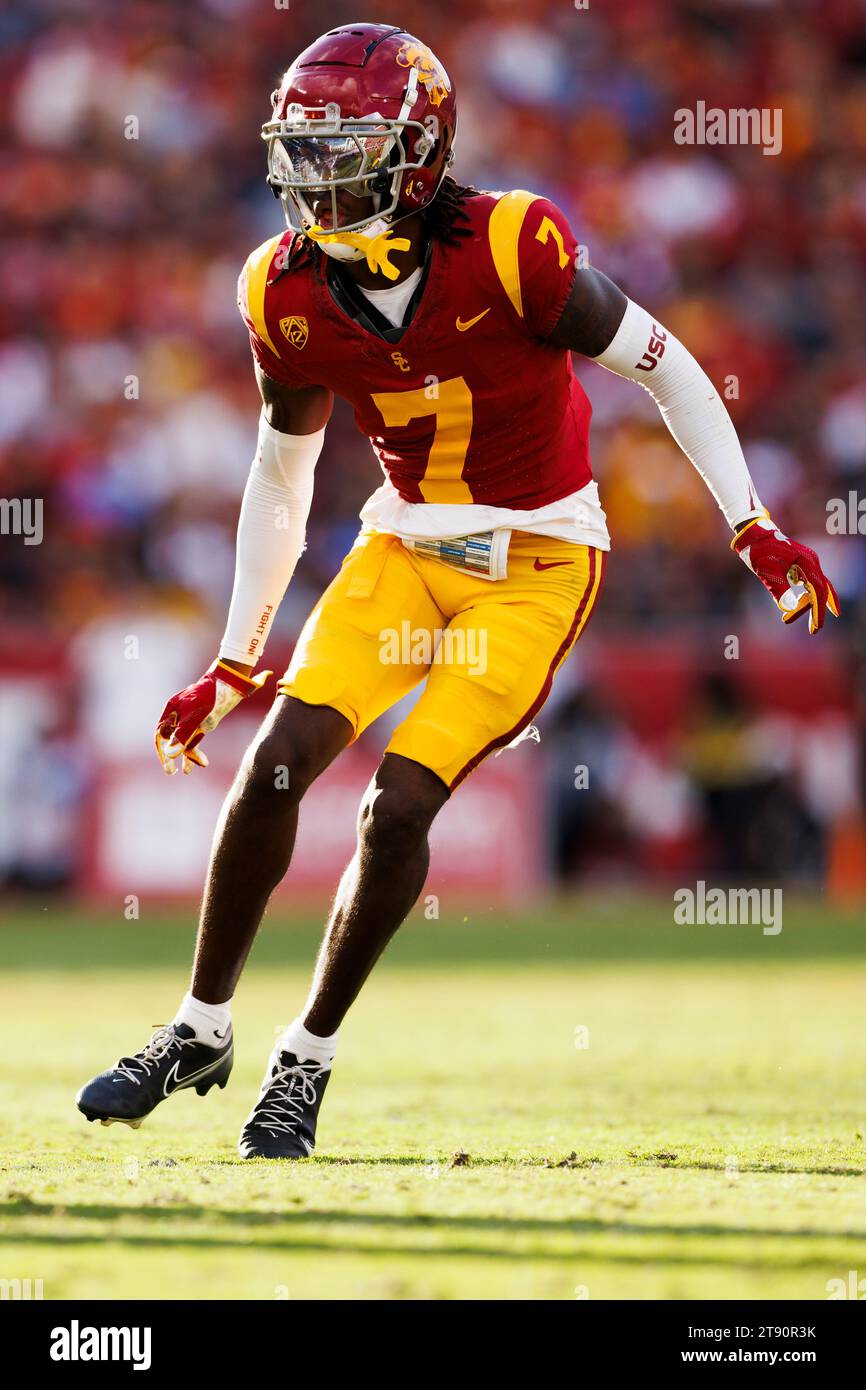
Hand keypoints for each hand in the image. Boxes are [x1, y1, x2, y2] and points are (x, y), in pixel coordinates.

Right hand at [155, 660, 270, 774]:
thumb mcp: (194, 717)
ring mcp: (190, 722)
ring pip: (184, 743)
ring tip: (186, 772)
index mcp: (171, 711)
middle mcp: (178, 717)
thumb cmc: (208, 697)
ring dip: (186, 757)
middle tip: (170, 771)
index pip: (160, 734)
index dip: (161, 750)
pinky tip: (203, 763)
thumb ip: (182, 735)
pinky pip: (195, 742)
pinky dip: (197, 753)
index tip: (167, 763)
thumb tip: (170, 754)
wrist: (228, 686)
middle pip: (170, 740)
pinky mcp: (201, 726)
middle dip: (171, 756)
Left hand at [732, 515, 839, 633]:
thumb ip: (779, 590)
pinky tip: (795, 607)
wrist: (753, 534)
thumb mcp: (767, 572)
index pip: (817, 590)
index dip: (818, 610)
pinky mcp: (800, 565)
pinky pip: (807, 584)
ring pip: (813, 588)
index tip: (816, 627)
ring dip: (803, 605)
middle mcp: (811, 561)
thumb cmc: (760, 550)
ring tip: (786, 619)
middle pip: (821, 590)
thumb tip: (790, 608)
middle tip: (814, 630)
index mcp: (806, 562)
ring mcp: (807, 563)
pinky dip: (803, 597)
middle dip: (817, 610)